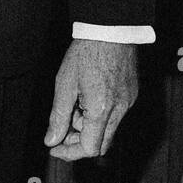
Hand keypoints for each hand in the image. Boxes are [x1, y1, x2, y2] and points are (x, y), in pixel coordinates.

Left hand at [44, 39, 137, 160]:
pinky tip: (86, 98)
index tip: (55, 148)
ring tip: (72, 106)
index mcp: (101, 110)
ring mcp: (127, 103)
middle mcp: (119, 111)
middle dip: (78, 142)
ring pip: (107, 130)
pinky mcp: (131, 95)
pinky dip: (99, 116)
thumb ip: (58, 115)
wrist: (109, 30)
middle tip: (60, 131)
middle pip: (101, 144)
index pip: (89, 149)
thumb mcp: (64, 84)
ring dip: (88, 127)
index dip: (70, 152)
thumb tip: (51, 140)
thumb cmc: (86, 53)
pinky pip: (115, 116)